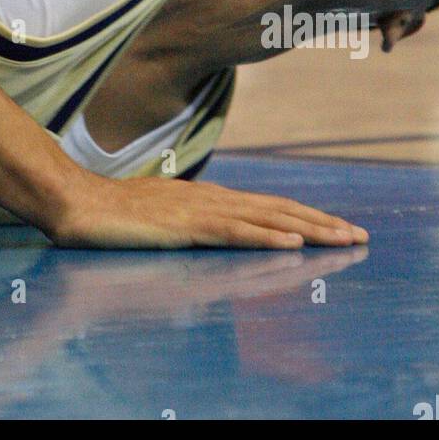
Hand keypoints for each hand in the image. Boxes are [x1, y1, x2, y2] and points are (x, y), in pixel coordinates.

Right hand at [45, 174, 368, 249]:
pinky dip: (268, 235)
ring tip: (343, 238)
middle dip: (322, 221)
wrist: (77, 203)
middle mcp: (212, 198)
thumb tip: (208, 233)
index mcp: (207, 198)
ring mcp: (200, 210)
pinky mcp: (186, 226)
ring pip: (267, 218)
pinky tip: (293, 241)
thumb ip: (187, 224)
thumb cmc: (112, 214)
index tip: (337, 227)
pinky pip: (235, 232)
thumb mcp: (160, 221)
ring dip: (310, 228)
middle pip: (278, 208)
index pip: (267, 206)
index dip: (305, 215)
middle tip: (361, 235)